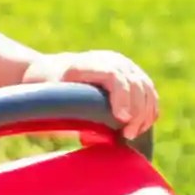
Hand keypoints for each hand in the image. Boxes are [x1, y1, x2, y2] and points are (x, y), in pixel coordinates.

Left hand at [24, 51, 158, 138]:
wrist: (50, 70)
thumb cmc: (45, 87)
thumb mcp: (46, 95)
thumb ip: (63, 106)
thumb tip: (81, 130)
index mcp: (85, 64)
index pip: (113, 76)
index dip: (122, 97)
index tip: (122, 118)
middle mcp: (107, 60)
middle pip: (134, 83)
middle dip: (136, 111)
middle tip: (129, 134)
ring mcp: (121, 64)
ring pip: (145, 87)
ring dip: (145, 112)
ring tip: (133, 133)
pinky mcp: (130, 73)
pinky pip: (148, 91)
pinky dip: (149, 109)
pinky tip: (142, 125)